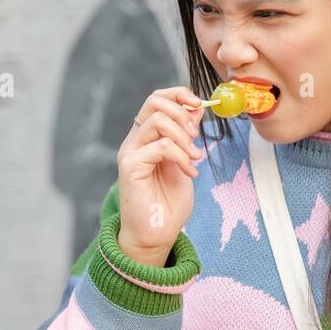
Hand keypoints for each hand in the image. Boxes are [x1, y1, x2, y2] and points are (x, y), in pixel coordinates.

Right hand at [115, 87, 204, 266]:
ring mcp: (130, 152)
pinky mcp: (130, 166)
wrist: (157, 235)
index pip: (157, 99)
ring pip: (157, 120)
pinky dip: (181, 156)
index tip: (200, 105)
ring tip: (194, 158)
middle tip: (196, 136)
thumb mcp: (186, 162)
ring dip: (183, 137)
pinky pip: (159, 146)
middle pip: (153, 101)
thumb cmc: (169, 203)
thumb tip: (197, 108)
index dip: (179, 94)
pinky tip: (190, 172)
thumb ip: (188, 137)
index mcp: (147, 136)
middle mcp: (135, 140)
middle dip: (182, 113)